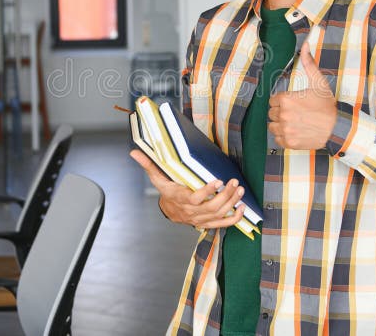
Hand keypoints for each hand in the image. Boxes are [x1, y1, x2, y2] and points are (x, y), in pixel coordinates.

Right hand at [129, 149, 245, 229]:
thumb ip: (148, 165)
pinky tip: (242, 209)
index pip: (194, 198)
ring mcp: (201, 218)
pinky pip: (223, 223)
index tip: (217, 180)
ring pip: (219, 213)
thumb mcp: (157, 178)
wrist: (170, 212)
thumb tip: (134, 152)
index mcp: (180, 199)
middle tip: (234, 182)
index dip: (206, 191)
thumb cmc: (167, 192)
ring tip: (240, 189)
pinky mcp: (208, 222)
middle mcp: (191, 211)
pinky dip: (234, 218)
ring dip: (232, 202)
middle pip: (211, 206)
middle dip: (225, 195)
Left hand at [268, 41, 336, 149]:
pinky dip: (284, 137)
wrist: (337, 128)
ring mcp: (285, 130)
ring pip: (272, 127)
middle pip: (271, 113)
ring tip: (295, 123)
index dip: (282, 101)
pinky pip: (277, 139)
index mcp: (286, 99)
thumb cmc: (327, 105)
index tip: (294, 103)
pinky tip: (295, 132)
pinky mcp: (289, 143)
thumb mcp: (318, 82)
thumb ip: (309, 63)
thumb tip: (305, 45)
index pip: (273, 100)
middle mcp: (283, 114)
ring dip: (280, 125)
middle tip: (296, 113)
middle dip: (281, 113)